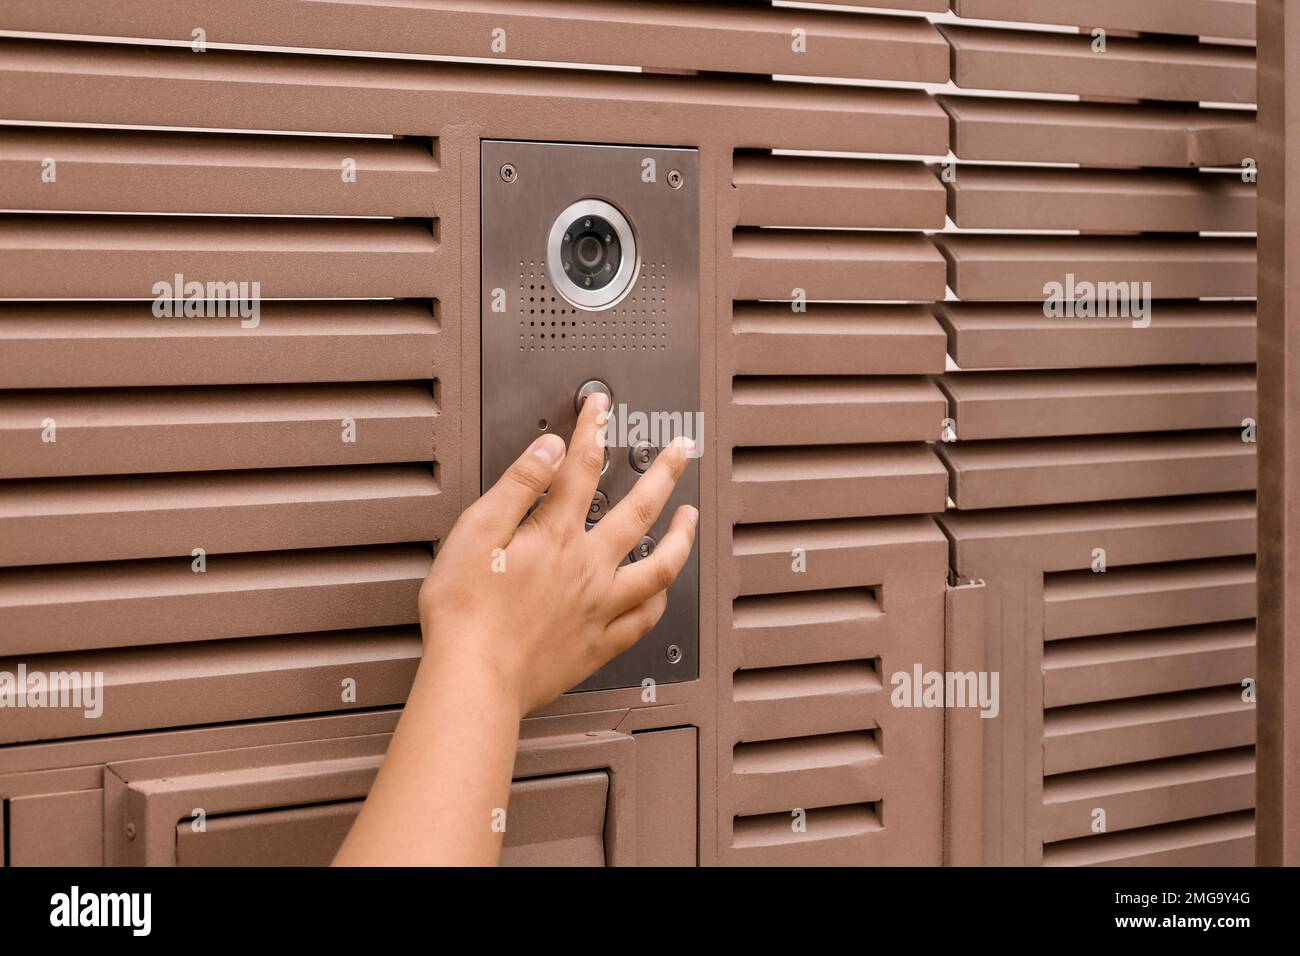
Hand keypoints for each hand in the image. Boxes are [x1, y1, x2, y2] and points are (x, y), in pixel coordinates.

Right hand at [418, 392, 697, 716]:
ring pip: (660, 567)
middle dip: (663, 472)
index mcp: (556, 535)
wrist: (474, 679)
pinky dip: (661, 599)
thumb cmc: (465, 614)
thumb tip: (551, 449)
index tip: (601, 407)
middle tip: (679, 450)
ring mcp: (600, 606)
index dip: (593, 428)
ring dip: (681, 536)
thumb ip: (518, 486)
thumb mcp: (476, 532)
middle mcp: (588, 567)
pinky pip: (646, 618)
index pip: (582, 466)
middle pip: (640, 509)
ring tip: (691, 516)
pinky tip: (665, 590)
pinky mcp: (599, 643)